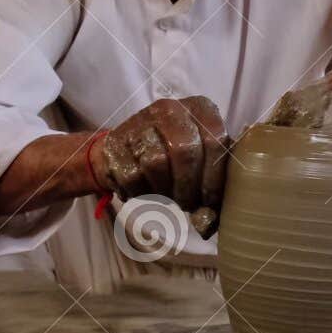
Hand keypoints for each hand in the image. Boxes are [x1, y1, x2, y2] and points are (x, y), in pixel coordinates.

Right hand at [90, 96, 228, 235]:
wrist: (123, 152)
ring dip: (164, 190)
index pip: (216, 141)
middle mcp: (171, 108)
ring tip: (166, 195)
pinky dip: (141, 192)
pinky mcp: (116, 141)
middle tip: (187, 203)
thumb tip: (207, 225)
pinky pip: (132, 175)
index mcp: (200, 109)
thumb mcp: (199, 167)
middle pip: (185, 152)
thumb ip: (211, 191)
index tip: (210, 202)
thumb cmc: (172, 163)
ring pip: (157, 162)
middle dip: (188, 187)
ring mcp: (140, 121)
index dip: (214, 178)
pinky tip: (144, 190)